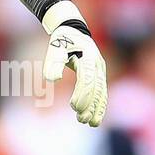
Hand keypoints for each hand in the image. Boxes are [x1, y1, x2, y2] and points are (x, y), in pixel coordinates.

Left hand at [41, 0, 107, 126]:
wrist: (74, 30)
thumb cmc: (63, 39)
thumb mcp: (56, 46)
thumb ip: (53, 61)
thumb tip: (52, 79)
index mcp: (88, 56)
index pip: (88, 78)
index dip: (83, 93)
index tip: (74, 106)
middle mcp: (98, 64)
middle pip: (97, 88)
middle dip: (90, 105)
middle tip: (82, 119)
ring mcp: (100, 71)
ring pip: (102, 92)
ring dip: (97, 108)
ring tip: (91, 123)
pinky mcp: (99, 76)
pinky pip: (102, 93)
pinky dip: (100, 106)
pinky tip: (96, 119)